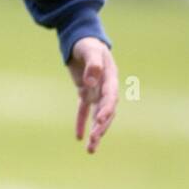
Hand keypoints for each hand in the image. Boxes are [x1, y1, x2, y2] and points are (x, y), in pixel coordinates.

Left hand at [67, 37, 117, 153]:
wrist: (82, 39)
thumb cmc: (87, 43)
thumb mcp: (89, 50)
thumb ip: (92, 64)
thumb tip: (90, 81)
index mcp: (110, 78)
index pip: (110, 98)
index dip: (106, 110)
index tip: (99, 122)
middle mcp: (105, 87)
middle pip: (106, 111)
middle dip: (101, 128)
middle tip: (94, 142)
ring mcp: (96, 91)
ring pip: (97, 115)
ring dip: (95, 131)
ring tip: (91, 149)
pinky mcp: (85, 92)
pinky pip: (84, 110)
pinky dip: (81, 122)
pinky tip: (78, 137)